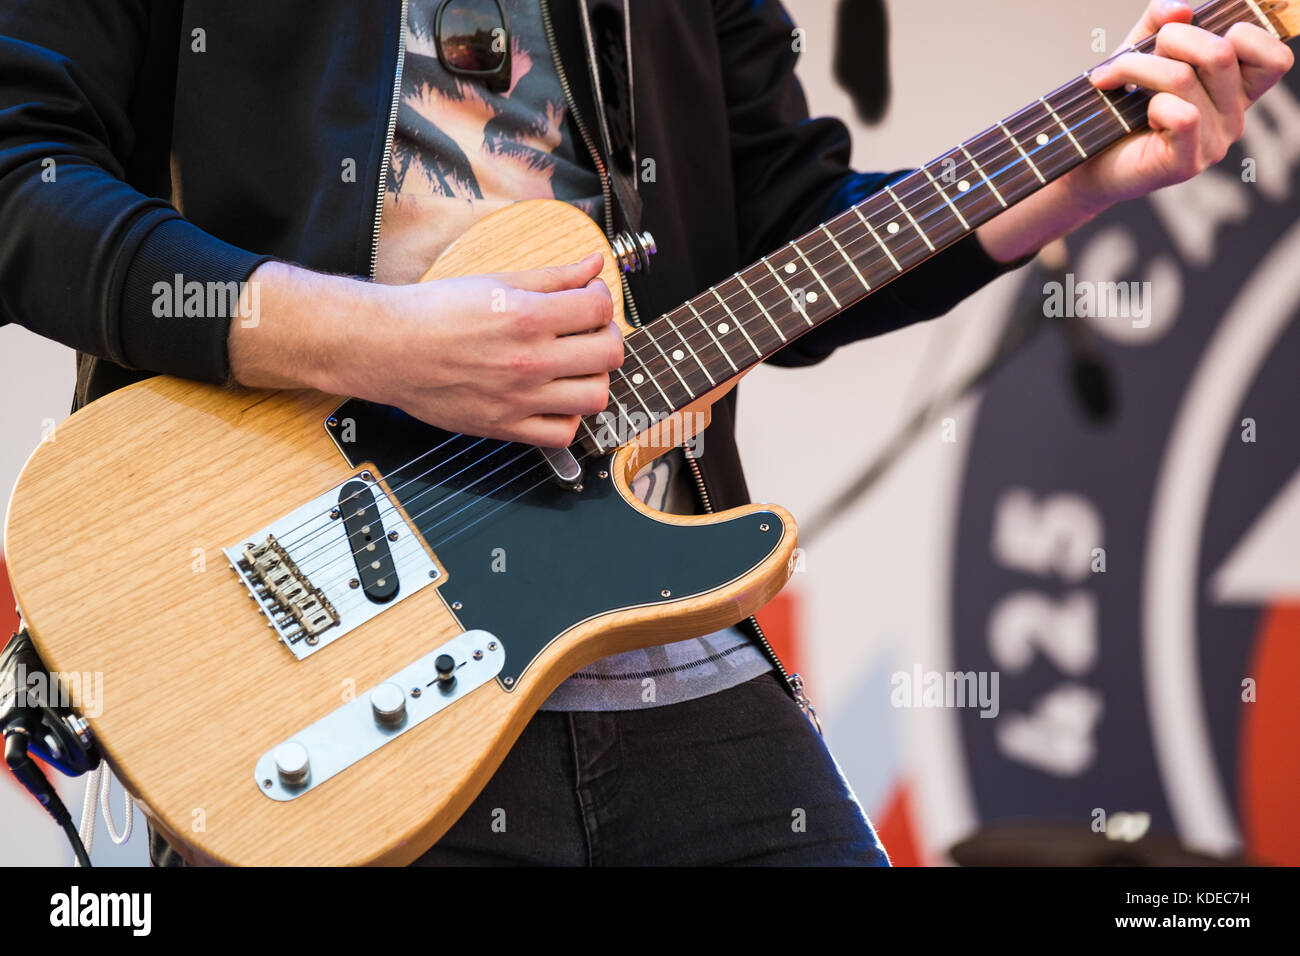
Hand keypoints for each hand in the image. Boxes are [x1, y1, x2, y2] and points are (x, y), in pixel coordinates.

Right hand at [231, 254, 621, 447]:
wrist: (389, 348)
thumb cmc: (435, 312)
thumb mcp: (496, 281)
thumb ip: (552, 277)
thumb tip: (592, 264)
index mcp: (528, 317)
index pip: (599, 309)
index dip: (600, 300)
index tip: (588, 301)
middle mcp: (530, 360)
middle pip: (609, 353)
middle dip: (606, 337)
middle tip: (589, 333)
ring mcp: (520, 398)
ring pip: (596, 396)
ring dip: (595, 378)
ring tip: (576, 367)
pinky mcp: (506, 427)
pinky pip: (562, 434)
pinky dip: (569, 418)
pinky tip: (556, 399)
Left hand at [1069, 0, 1293, 209]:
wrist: (1086, 164)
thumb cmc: (1118, 110)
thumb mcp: (1139, 52)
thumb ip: (1160, 22)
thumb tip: (1179, 9)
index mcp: (1235, 89)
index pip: (1274, 56)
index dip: (1243, 32)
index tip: (1194, 36)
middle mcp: (1234, 116)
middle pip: (1219, 52)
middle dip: (1169, 39)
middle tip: (1132, 55)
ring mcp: (1215, 143)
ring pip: (1185, 78)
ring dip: (1137, 68)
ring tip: (1109, 78)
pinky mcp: (1188, 162)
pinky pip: (1181, 114)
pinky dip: (1150, 105)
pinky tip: (1135, 116)